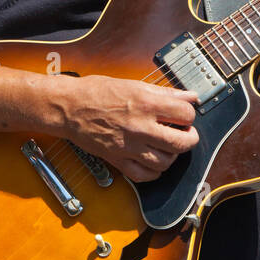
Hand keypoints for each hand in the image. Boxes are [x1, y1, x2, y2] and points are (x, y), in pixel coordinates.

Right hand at [60, 75, 198, 181]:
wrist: (69, 107)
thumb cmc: (96, 92)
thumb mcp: (134, 84)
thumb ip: (164, 92)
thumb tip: (189, 96)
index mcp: (145, 104)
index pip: (185, 114)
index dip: (190, 114)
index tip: (185, 115)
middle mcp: (139, 127)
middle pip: (181, 142)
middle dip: (190, 138)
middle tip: (187, 134)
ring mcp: (129, 146)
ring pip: (165, 162)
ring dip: (173, 155)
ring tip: (168, 146)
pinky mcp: (117, 159)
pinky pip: (144, 175)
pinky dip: (154, 172)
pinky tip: (154, 162)